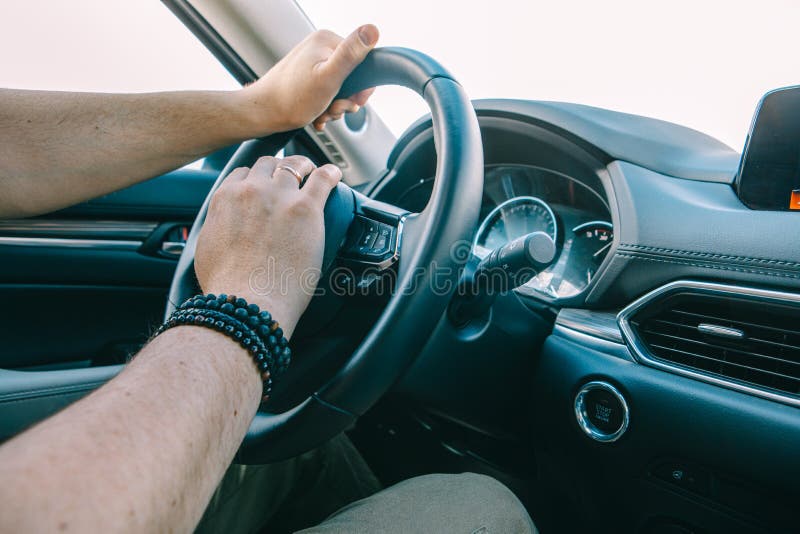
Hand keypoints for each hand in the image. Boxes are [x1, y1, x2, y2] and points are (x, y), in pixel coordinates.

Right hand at [194, 156, 341, 337]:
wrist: (249, 300)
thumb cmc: (229, 286)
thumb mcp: (208, 250)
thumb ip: (218, 231)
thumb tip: (223, 233)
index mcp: (226, 199)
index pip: (243, 174)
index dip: (256, 178)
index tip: (265, 185)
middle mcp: (252, 191)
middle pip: (268, 165)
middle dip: (279, 169)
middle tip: (290, 179)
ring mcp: (280, 197)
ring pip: (294, 166)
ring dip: (304, 168)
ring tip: (312, 173)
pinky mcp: (306, 208)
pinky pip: (323, 178)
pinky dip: (330, 174)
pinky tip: (335, 174)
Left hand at [236, 25, 378, 134]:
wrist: (263, 113)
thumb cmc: (292, 99)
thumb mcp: (328, 78)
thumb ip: (351, 55)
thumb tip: (373, 30)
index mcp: (327, 41)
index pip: (362, 62)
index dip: (362, 88)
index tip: (352, 102)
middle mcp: (320, 47)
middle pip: (351, 77)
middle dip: (346, 100)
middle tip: (333, 109)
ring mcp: (312, 61)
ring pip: (340, 88)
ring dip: (335, 106)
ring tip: (323, 113)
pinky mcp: (307, 75)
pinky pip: (327, 91)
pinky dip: (325, 107)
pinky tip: (317, 115)